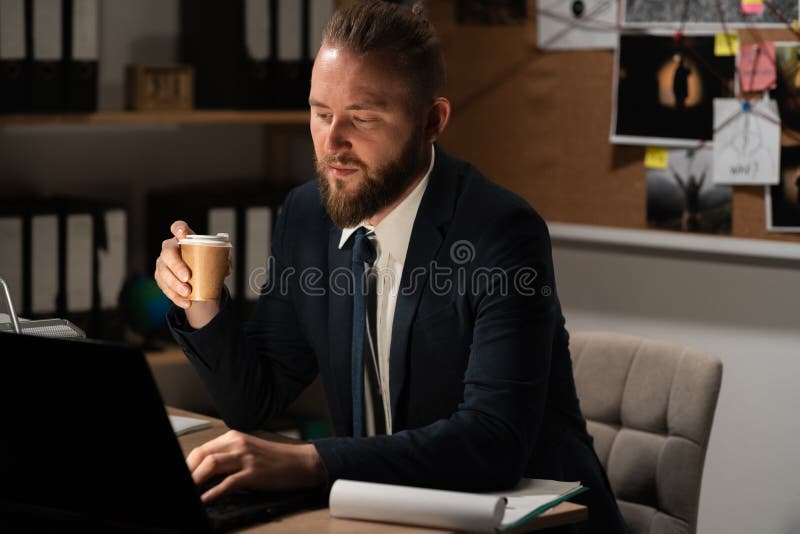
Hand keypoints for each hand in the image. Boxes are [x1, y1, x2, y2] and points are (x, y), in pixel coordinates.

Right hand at [154, 220, 231, 327]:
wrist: (197, 275)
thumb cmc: (205, 261)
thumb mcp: (216, 258)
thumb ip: (223, 260)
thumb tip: (226, 267)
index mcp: (183, 238)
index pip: (178, 227)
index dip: (178, 229)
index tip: (182, 234)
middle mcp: (169, 248)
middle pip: (168, 253)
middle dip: (176, 265)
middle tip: (188, 277)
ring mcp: (163, 263)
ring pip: (163, 272)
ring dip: (175, 284)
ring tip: (187, 292)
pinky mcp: (160, 278)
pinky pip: (165, 288)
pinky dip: (175, 297)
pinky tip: (185, 302)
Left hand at [186, 430, 325, 502]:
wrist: (300, 463)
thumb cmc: (275, 460)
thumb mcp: (248, 452)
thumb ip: (227, 458)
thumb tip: (203, 474)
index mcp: (234, 438)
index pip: (201, 450)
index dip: (187, 465)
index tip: (182, 477)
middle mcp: (238, 443)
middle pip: (202, 456)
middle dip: (188, 473)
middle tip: (182, 487)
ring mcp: (246, 457)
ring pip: (211, 465)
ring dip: (195, 481)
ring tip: (189, 493)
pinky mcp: (254, 472)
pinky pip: (228, 482)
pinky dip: (213, 493)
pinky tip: (206, 500)